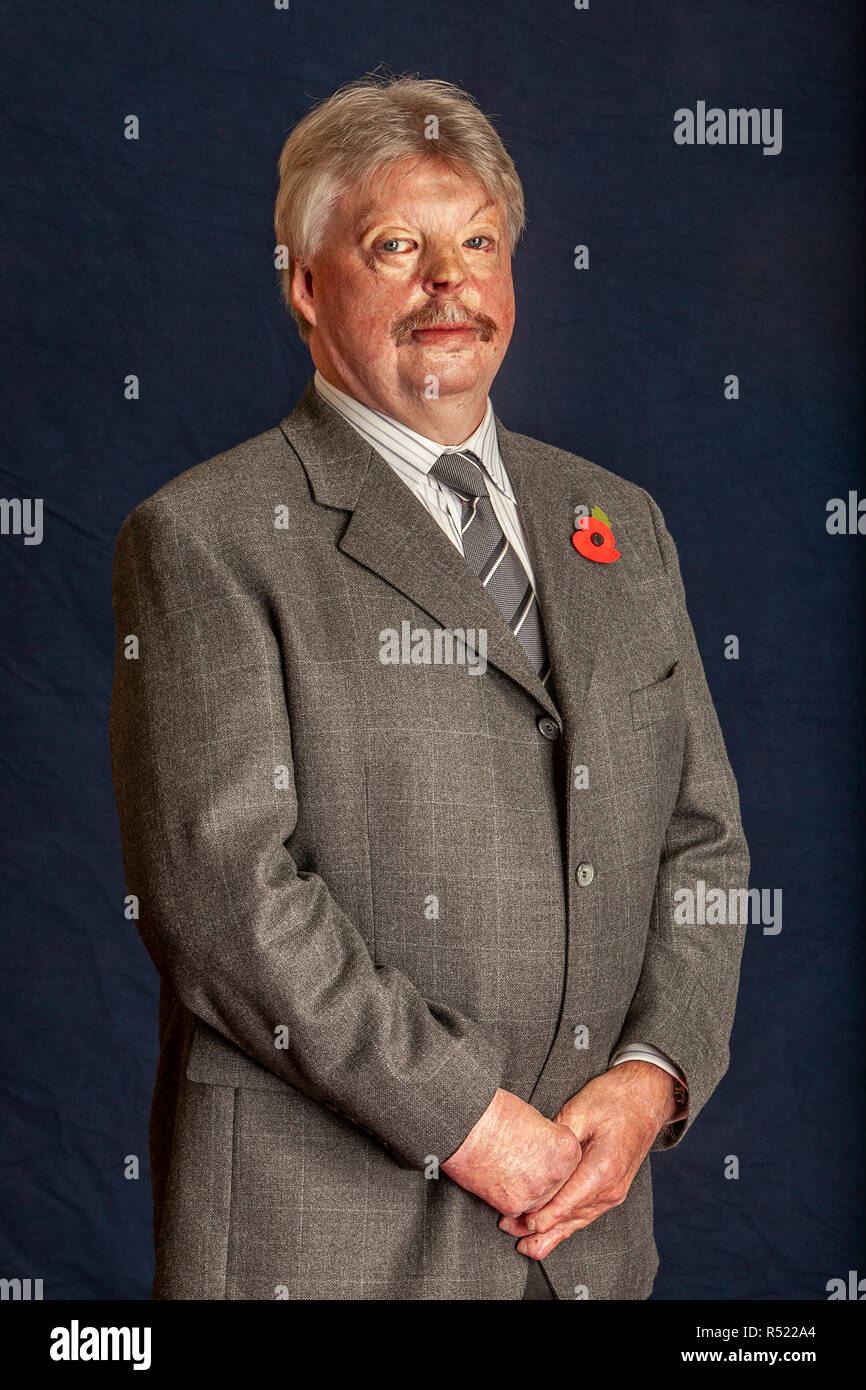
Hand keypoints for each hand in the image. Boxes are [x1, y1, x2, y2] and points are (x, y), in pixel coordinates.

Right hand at [441, 1088, 581, 1218]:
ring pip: (537, 1201)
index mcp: (567, 1149)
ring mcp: (537, 1192)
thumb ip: (548, 1141)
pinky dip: (505, 1199)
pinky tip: (495, 1180)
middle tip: (519, 1164)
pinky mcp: (514, 1206)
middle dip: (539, 1178)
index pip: (568, 1165)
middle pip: (555, 1186)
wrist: (467, 1124)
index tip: (537, 1154)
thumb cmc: (496, 1114)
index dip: (551, 1160)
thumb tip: (545, 1154)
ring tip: (506, 1170)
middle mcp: (558, 1173)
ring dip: (524, 1192)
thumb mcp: (535, 1121)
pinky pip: (516, 1209)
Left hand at [498, 1061, 677, 1257]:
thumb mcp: (579, 1110)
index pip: (568, 1201)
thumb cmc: (613, 1099)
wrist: (645, 1098)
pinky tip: (550, 1237)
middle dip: (539, 1227)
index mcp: (603, 1167)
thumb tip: (535, 1159)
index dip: (544, 1215)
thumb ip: (558, 1140)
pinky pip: (586, 1214)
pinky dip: (567, 1226)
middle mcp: (611, 1187)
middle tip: (507, 1229)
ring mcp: (614, 1193)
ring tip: (524, 1245)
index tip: (521, 1223)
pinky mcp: (612, 1192)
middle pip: (571, 1216)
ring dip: (552, 1233)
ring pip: (579, 1221)